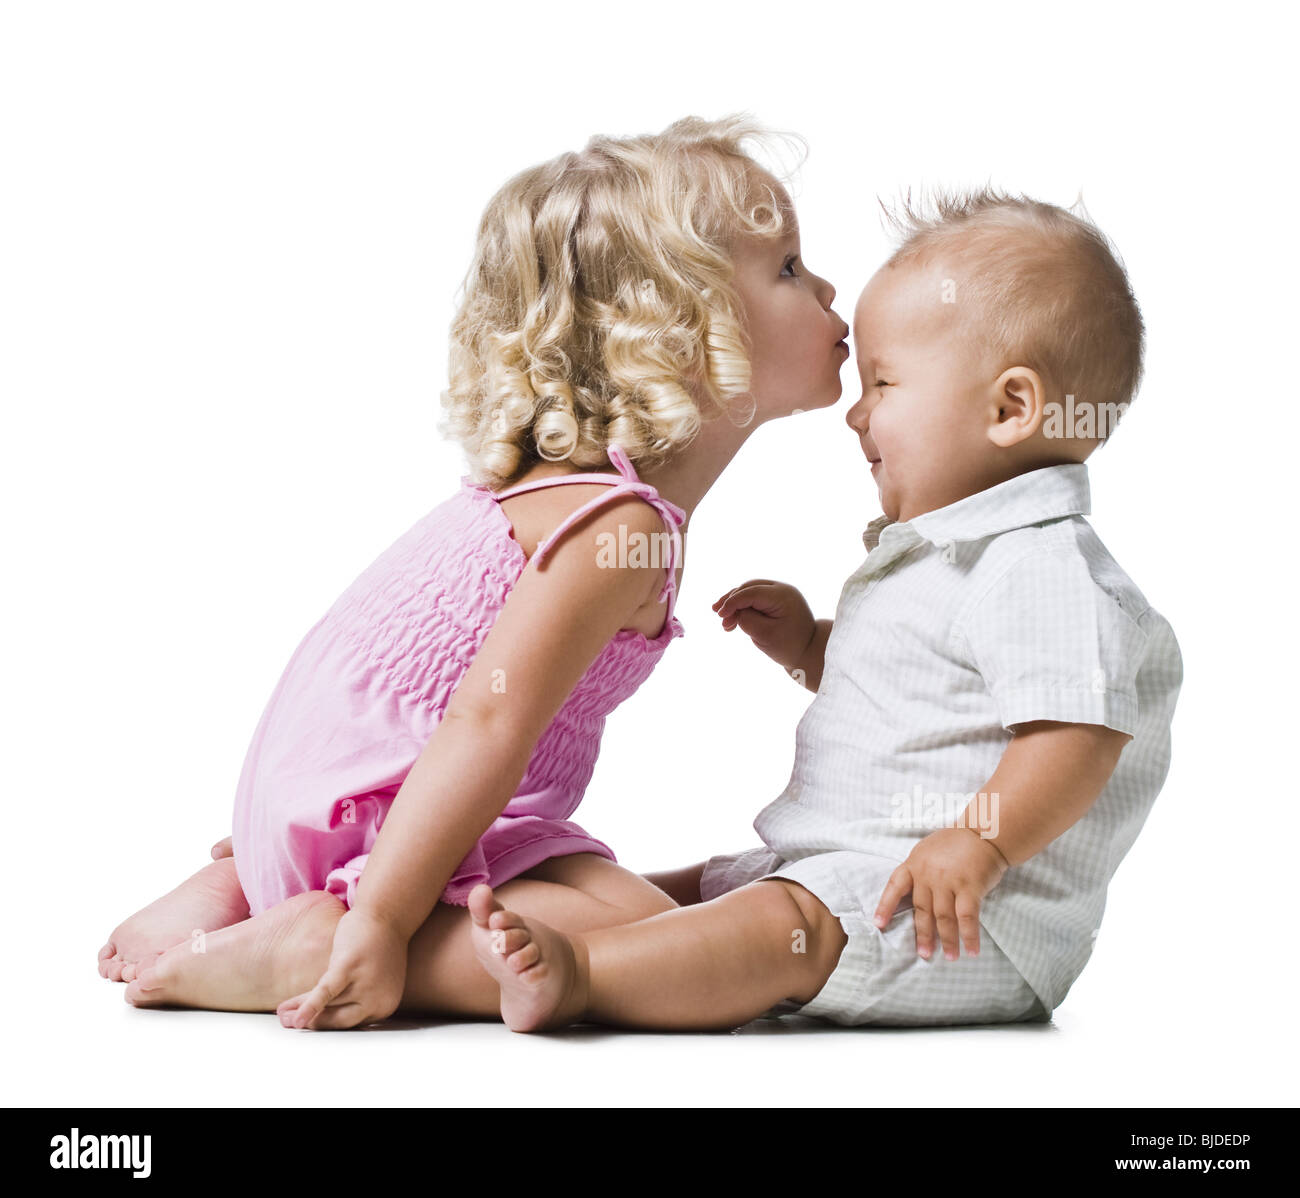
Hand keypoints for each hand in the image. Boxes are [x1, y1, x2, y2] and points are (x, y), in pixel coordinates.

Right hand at [277, 906, 407, 1029]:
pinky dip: (310, 1005)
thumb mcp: (372, 979)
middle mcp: (378, 1000)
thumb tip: (324, 1014)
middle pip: (336, 1020)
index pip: (348, 1023)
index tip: (304, 1024)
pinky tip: (298, 1018)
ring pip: (326, 1005)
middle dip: (310, 1024)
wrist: (389, 913)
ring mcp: (365, 983)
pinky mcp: (350, 966)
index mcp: (384, 1006)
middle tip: (288, 1023)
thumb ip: (353, 998)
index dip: (322, 1023)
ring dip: (299, 1009)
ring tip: (282, 1012)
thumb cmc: (377, 946)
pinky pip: (326, 991)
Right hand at [712, 579, 815, 675]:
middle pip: (749, 588)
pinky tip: (732, 618)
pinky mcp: (776, 600)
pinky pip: (755, 598)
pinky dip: (743, 606)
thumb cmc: (788, 646)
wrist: (809, 651)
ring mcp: (780, 593)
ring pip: (749, 591)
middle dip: (731, 601)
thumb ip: (747, 619)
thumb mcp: (765, 635)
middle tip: (719, 618)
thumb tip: (734, 610)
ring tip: (723, 620)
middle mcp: (783, 589)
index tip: (720, 615)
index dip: (732, 602)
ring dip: (735, 604)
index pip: (751, 592)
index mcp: (783, 595)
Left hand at [873, 828, 1009, 959]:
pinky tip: (972, 950)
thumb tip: (912, 896)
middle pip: (922, 909)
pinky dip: (969, 936)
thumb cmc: (956, 843)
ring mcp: (948, 880)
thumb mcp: (927, 851)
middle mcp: (928, 874)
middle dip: (923, 934)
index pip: (894, 887)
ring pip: (943, 917)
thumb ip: (919, 872)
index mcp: (914, 864)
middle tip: (924, 954)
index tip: (878, 924)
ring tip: (949, 957)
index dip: (885, 906)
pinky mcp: (969, 887)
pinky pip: (967, 917)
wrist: (985, 832)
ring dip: (947, 940)